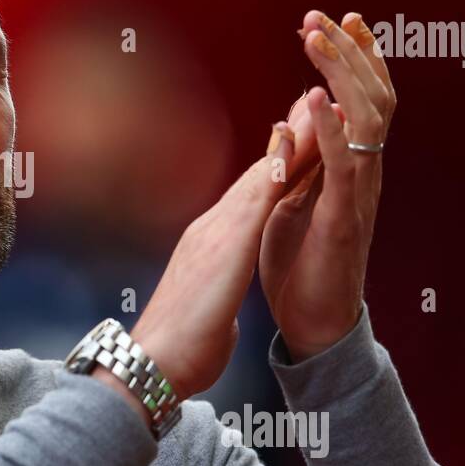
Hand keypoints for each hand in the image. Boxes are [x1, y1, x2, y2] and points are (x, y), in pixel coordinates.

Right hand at [128, 109, 311, 399]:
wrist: (152, 363)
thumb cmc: (180, 347)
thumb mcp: (207, 310)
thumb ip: (216, 293)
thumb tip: (220, 297)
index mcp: (209, 247)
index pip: (249, 200)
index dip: (274, 168)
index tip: (295, 140)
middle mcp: (210, 231)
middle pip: (255, 178)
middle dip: (286, 141)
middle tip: (308, 102)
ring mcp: (214, 234)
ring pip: (258, 179)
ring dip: (288, 142)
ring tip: (312, 108)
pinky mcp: (224, 246)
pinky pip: (257, 201)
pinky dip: (276, 170)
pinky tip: (294, 146)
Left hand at [259, 11, 396, 361]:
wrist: (309, 325)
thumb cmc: (300, 265)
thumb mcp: (294, 196)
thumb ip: (302, 154)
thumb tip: (299, 111)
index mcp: (349, 166)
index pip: (360, 98)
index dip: (353, 57)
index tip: (336, 18)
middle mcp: (362, 173)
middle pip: (369, 97)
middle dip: (347, 52)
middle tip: (322, 15)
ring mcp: (357, 194)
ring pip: (364, 120)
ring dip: (341, 76)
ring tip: (319, 39)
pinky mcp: (343, 220)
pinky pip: (342, 166)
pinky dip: (331, 129)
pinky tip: (315, 99)